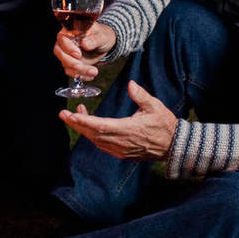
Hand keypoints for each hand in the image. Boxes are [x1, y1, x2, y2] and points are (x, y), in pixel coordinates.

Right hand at [54, 20, 115, 81]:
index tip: (78, 54)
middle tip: (81, 66)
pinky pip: (72, 72)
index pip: (62, 38)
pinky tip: (90, 75)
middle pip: (60, 53)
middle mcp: (67, 42)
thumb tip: (85, 44)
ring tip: (93, 71)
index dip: (68, 47)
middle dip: (70, 62)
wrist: (105, 44)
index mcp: (71, 31)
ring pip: (66, 64)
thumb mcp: (102, 36)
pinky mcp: (72, 63)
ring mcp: (68, 54)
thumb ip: (94, 39)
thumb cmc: (101, 36)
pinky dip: (81, 75)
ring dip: (79, 71)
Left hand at [59, 80, 176, 160]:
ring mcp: (121, 150)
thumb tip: (130, 84)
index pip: (101, 126)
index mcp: (128, 129)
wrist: (174, 146)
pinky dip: (93, 136)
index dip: (84, 122)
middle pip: (93, 135)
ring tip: (75, 116)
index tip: (71, 115)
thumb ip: (141, 95)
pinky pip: (102, 145)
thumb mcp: (155, 106)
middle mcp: (121, 142)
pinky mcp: (122, 153)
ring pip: (96, 140)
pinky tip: (89, 126)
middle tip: (64, 114)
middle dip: (77, 125)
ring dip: (84, 129)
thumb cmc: (164, 124)